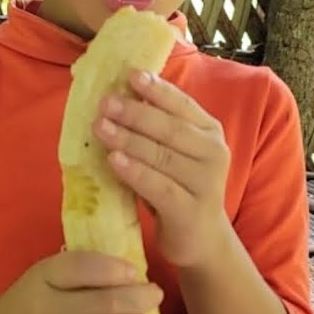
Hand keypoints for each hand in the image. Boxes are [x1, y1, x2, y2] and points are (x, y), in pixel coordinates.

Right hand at [0, 250, 163, 313]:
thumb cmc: (20, 309)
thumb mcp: (38, 281)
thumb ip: (77, 273)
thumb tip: (132, 273)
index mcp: (40, 279)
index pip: (80, 266)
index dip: (113, 267)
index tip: (134, 271)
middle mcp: (43, 310)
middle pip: (103, 301)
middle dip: (139, 298)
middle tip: (154, 296)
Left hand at [95, 70, 230, 268]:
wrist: (201, 238)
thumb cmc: (180, 188)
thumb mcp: (175, 153)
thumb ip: (158, 129)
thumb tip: (120, 94)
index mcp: (210, 132)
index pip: (183, 105)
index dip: (157, 89)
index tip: (130, 74)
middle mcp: (213, 153)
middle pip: (170, 128)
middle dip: (136, 113)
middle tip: (105, 102)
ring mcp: (205, 182)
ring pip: (162, 155)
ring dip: (129, 139)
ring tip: (100, 127)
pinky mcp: (190, 209)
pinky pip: (158, 186)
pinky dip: (134, 172)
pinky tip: (113, 160)